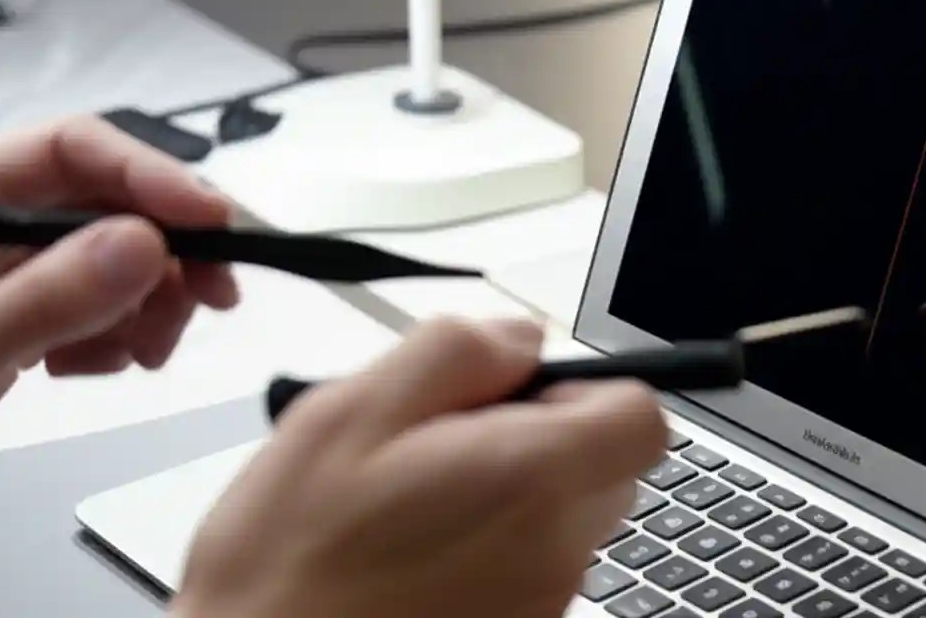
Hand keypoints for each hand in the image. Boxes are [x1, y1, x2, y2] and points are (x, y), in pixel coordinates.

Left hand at [0, 116, 238, 460]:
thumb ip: (47, 298)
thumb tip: (141, 247)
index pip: (70, 151)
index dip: (151, 176)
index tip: (212, 219)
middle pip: (109, 202)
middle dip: (170, 251)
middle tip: (215, 294)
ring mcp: (5, 267)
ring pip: (119, 256)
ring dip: (153, 303)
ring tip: (143, 350)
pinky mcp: (22, 309)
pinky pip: (101, 302)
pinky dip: (120, 334)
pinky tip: (96, 362)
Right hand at [171, 318, 667, 617]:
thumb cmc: (286, 565)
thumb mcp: (347, 414)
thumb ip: (453, 353)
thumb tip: (519, 335)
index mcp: (527, 479)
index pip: (639, 416)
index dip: (586, 389)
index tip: (517, 393)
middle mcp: (555, 551)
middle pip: (604, 466)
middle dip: (541, 437)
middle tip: (446, 441)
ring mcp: (541, 602)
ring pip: (563, 517)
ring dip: (507, 492)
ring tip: (412, 500)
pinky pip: (528, 566)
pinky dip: (487, 546)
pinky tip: (412, 551)